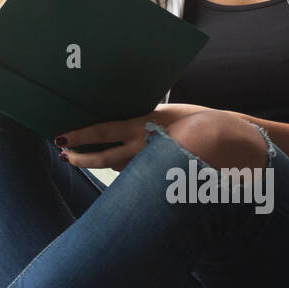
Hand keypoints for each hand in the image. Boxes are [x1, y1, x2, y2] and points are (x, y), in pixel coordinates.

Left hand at [57, 103, 209, 171]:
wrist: (227, 140)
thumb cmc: (198, 121)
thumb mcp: (166, 113)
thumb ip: (143, 120)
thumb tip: (120, 126)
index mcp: (142, 125)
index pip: (102, 132)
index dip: (79, 136)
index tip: (61, 139)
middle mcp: (144, 147)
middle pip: (103, 157)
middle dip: (80, 158)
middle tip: (63, 155)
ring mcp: (152, 163)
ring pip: (118, 166)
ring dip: (98, 162)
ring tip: (78, 159)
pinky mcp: (161, 172)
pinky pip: (136, 174)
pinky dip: (123, 169)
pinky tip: (116, 165)